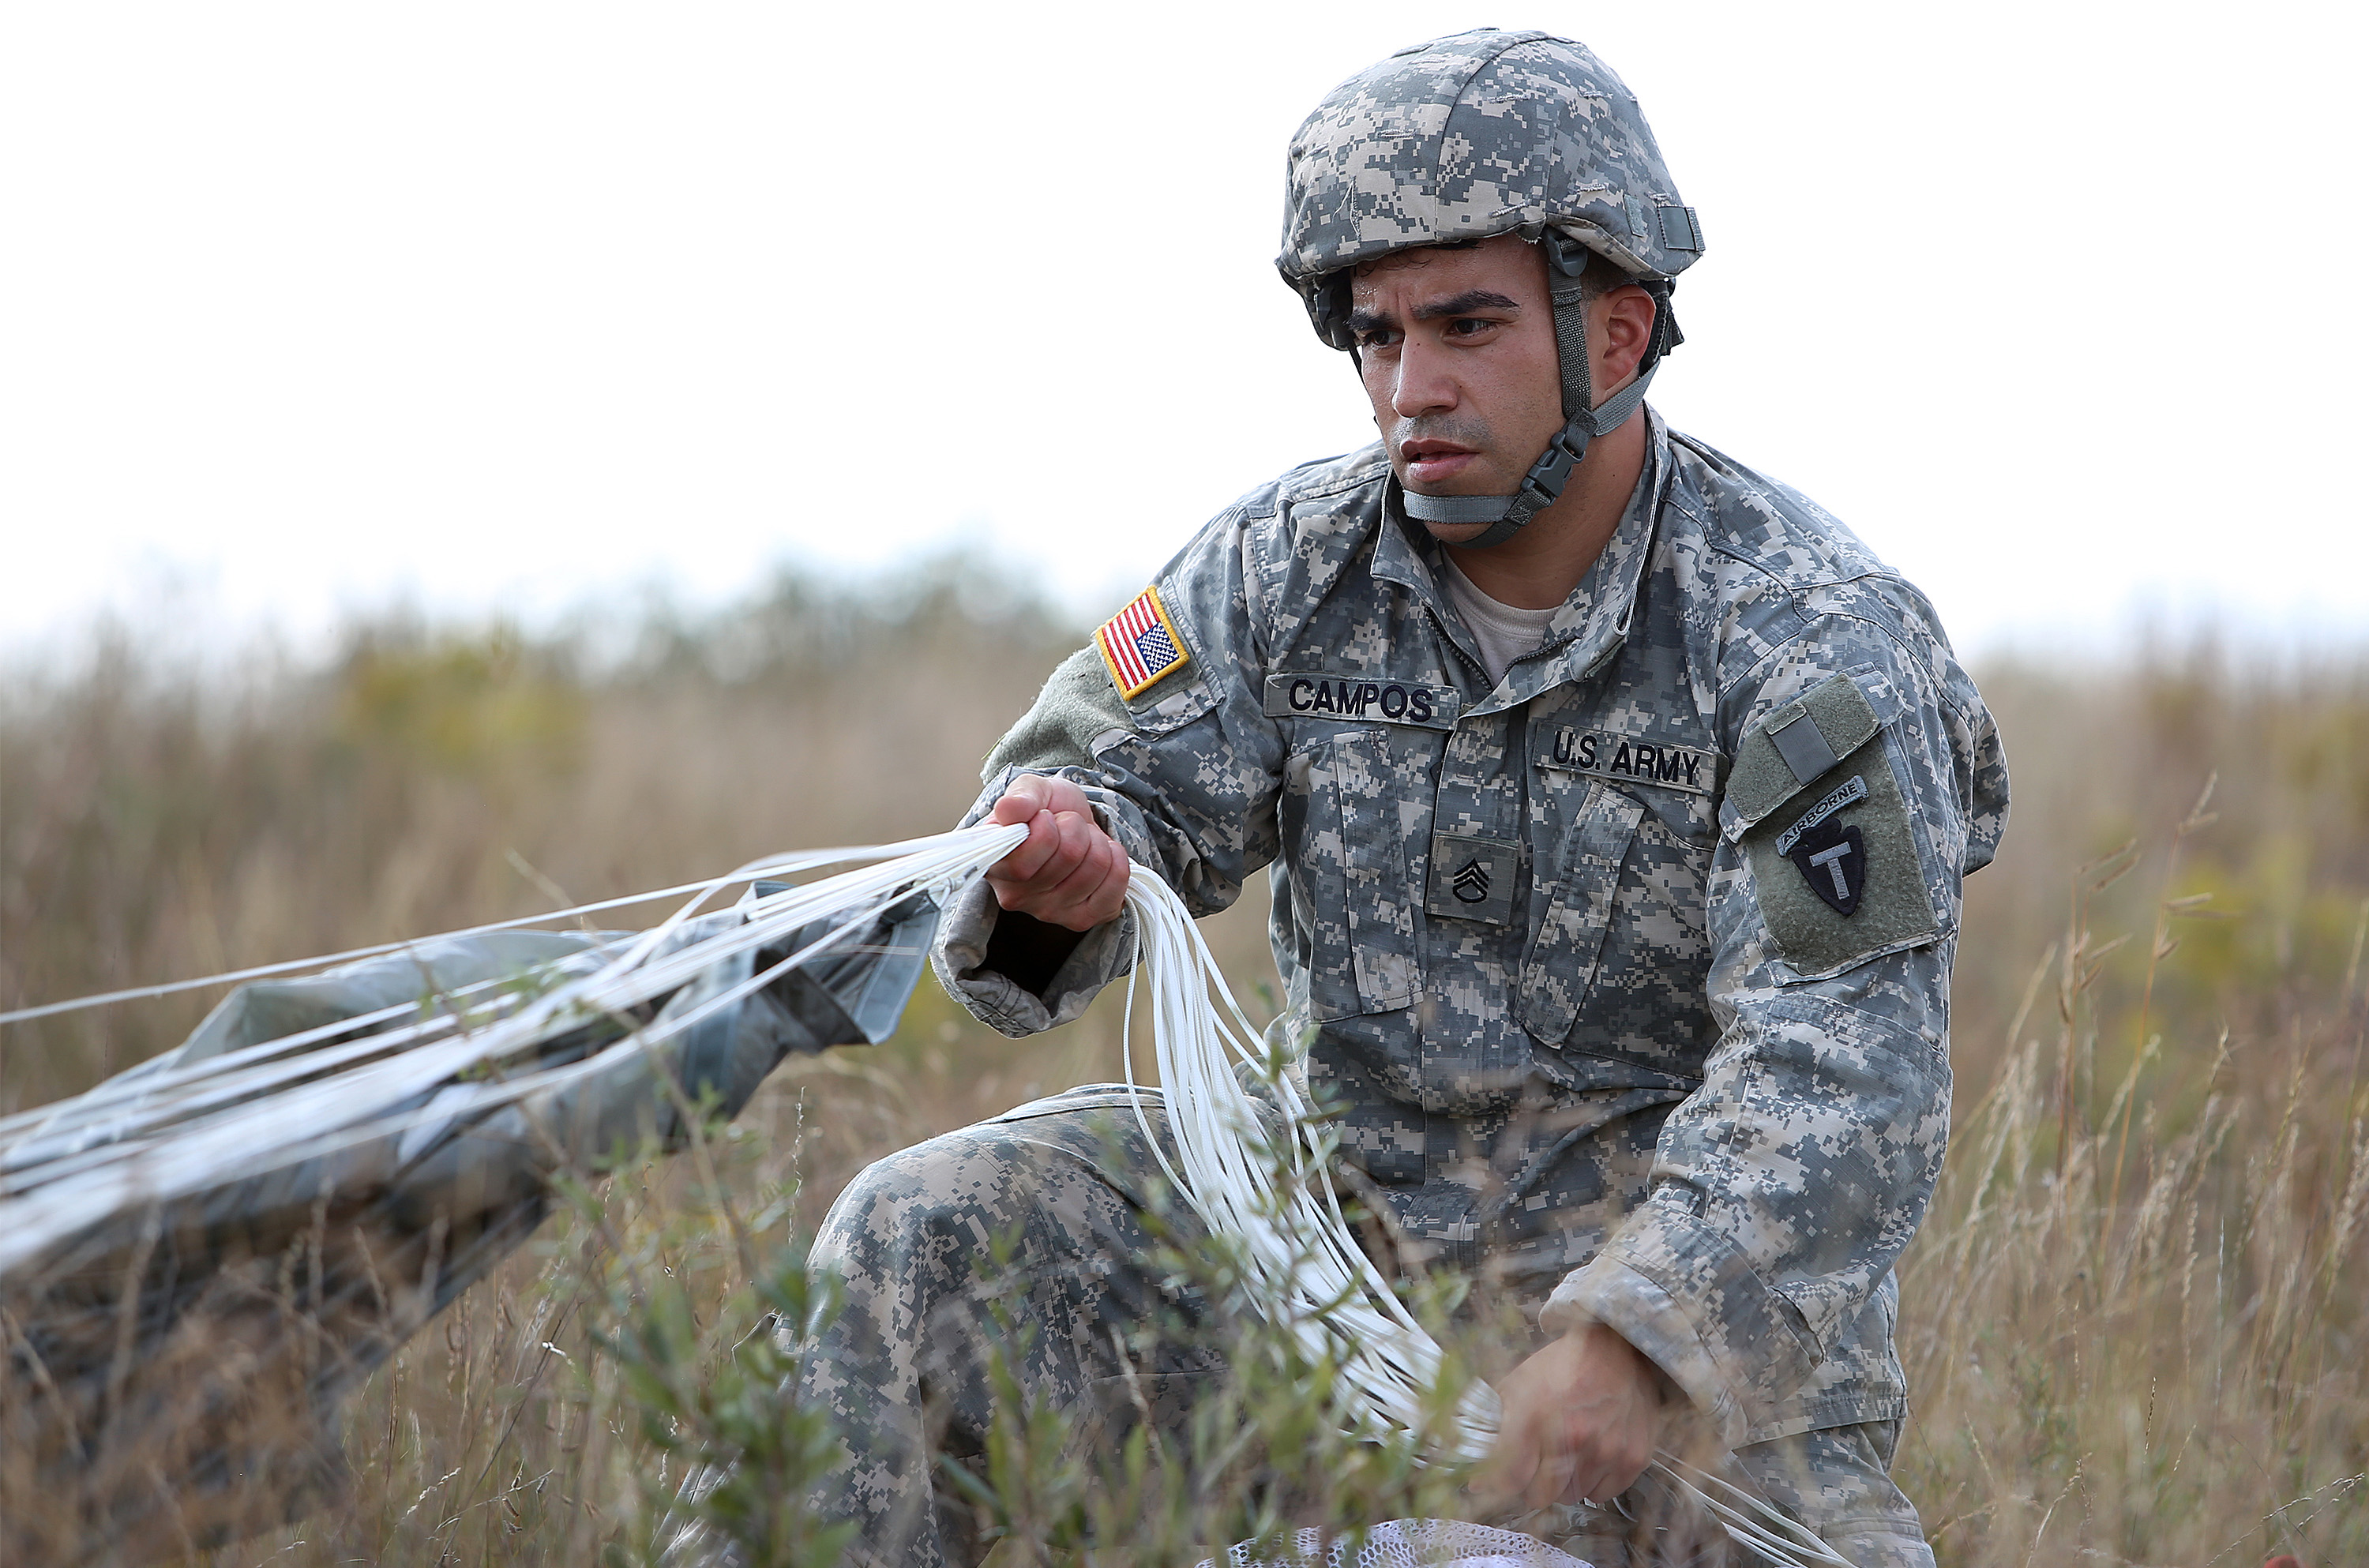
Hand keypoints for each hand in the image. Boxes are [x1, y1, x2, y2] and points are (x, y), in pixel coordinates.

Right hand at [982, 775, 1130, 932]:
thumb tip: (1008, 810)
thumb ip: (1020, 797)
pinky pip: (1116, 881)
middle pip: (1069, 855)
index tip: (1043, 816)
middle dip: (1075, 827)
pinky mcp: (1082, 918)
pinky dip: (1116, 857)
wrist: (1070, 825)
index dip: (1045, 826)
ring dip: (1096, 841)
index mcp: (995, 866)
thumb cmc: (1046, 810)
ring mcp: (1050, 912)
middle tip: (1065, 826)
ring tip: (1081, 840)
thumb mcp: (1032, 790)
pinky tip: (1100, 855)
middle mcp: (1016, 897)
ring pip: (1096, 865)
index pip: (1025, 860)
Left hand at [1479, 1321, 1662, 1508]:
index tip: (1492, 1482)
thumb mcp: (1518, 1383)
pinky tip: (1592, 1456)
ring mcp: (1606, 1451)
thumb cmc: (1563, 1366)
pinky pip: (1602, 1495)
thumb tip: (1474, 1469)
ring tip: (1567, 1452)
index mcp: (1536, 1417)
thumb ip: (1494, 1424)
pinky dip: (1593, 1483)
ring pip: (1570, 1498)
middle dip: (1532, 1484)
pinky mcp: (1632, 1459)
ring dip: (1564, 1483)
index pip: (1510, 1479)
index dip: (1497, 1484)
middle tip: (1536, 1464)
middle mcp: (1573, 1438)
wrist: (1619, 1350)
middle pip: (1539, 1497)